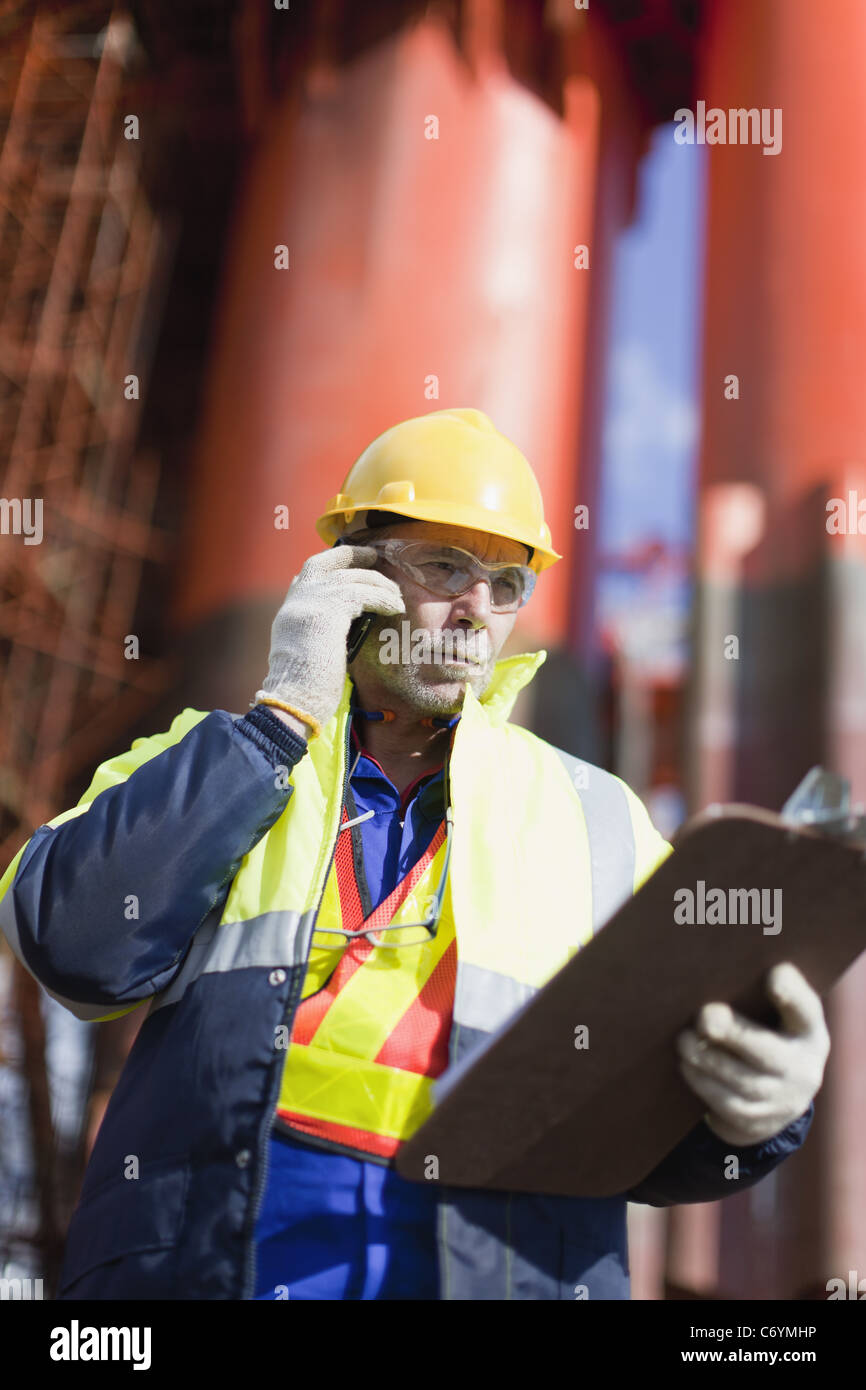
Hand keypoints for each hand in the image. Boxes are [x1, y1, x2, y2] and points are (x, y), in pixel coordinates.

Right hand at [254, 545, 404, 733]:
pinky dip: (383, 598)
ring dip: (378, 583)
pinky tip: (395, 607)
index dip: (331, 563)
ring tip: (396, 595)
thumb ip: (315, 630)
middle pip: (324, 562)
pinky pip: (364, 595)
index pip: (307, 574)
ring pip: (351, 578)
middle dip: (351, 555)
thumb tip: (336, 622)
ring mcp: (310, 602)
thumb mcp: (304, 651)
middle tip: (374, 557)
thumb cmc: (304, 687)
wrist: (293, 699)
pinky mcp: (328, 611)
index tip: (351, 564)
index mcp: (290, 611)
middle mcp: (297, 601)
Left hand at [676, 962, 829, 1146]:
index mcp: (809, 1032)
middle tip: (705, 1015)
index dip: (792, 994)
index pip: (806, 1010)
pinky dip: (703, 1083)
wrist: (780, 1098)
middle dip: (735, 1033)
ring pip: (744, 1082)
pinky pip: (728, 1104)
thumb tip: (720, 964)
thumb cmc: (770, 1036)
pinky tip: (686, 1064)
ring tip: (683, 1039)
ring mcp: (781, 1099)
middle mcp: (802, 1068)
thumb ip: (765, 994)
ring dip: (708, 1059)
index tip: (774, 974)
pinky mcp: (758, 1120)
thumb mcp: (781, 1016)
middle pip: (768, 1052)